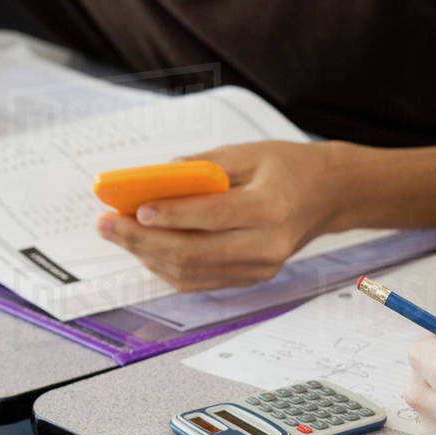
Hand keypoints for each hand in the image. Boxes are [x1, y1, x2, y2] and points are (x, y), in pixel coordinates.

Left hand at [98, 141, 338, 291]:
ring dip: (147, 255)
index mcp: (271, 207)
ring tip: (117, 234)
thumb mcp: (247, 153)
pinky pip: (200, 280)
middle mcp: (267, 245)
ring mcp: (261, 267)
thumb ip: (200, 168)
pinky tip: (145, 249)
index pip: (214, 215)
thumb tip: (150, 180)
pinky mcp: (252, 278)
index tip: (135, 208)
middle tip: (107, 223)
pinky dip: (167, 267)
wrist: (328, 196)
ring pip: (192, 271)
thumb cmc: (288, 168)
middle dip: (142, 239)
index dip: (172, 214)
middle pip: (194, 251)